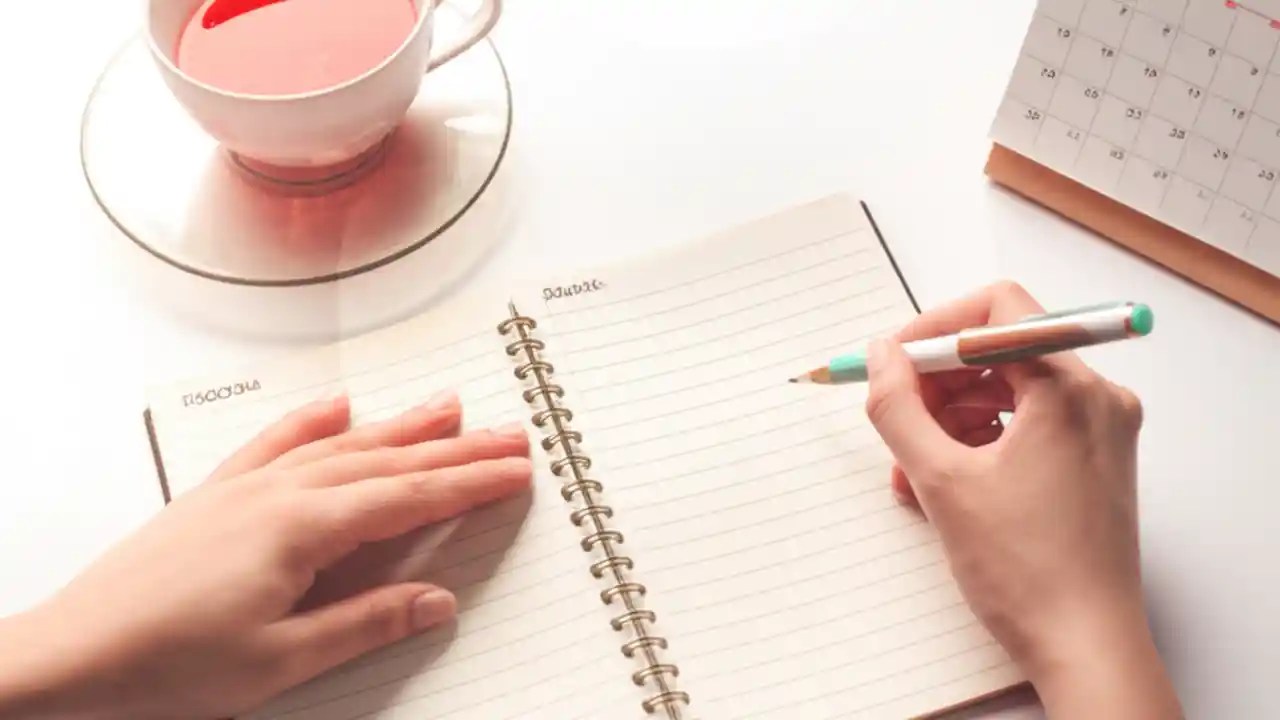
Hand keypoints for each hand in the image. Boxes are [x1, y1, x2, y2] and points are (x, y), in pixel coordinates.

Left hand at [0, 393, 531, 719]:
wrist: (71, 657)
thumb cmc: (165, 664)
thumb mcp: (281, 659)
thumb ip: (366, 622)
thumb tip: (436, 602)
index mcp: (303, 529)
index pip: (410, 497)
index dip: (470, 484)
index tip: (516, 471)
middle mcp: (279, 494)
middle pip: (389, 462)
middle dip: (457, 449)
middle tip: (510, 434)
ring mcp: (246, 488)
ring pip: (343, 445)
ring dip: (401, 426)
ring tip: (447, 406)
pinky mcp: (217, 495)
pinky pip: (277, 443)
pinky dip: (312, 421)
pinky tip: (337, 406)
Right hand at [864, 282, 1180, 719]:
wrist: (1084, 645)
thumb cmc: (1027, 572)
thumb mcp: (941, 480)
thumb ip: (899, 406)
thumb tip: (881, 357)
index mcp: (1069, 388)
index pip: (994, 311)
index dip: (932, 330)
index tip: (891, 363)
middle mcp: (1096, 398)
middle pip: (999, 351)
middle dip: (938, 384)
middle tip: (896, 421)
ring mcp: (1099, 431)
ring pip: (1008, 390)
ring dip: (951, 418)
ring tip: (913, 468)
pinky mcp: (1093, 461)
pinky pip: (1026, 425)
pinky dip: (980, 442)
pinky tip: (943, 483)